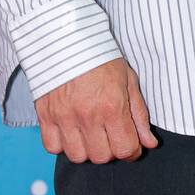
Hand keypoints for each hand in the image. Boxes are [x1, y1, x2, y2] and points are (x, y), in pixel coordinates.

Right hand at [35, 57, 158, 161]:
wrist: (67, 37)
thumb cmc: (101, 57)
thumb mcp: (128, 80)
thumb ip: (139, 114)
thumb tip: (149, 144)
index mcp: (112, 106)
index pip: (125, 149)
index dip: (132, 151)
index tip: (130, 144)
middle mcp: (88, 116)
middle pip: (102, 157)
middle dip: (110, 149)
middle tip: (109, 133)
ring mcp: (64, 117)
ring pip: (78, 156)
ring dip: (86, 149)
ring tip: (89, 132)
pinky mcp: (45, 115)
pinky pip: (52, 147)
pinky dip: (62, 144)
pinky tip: (69, 130)